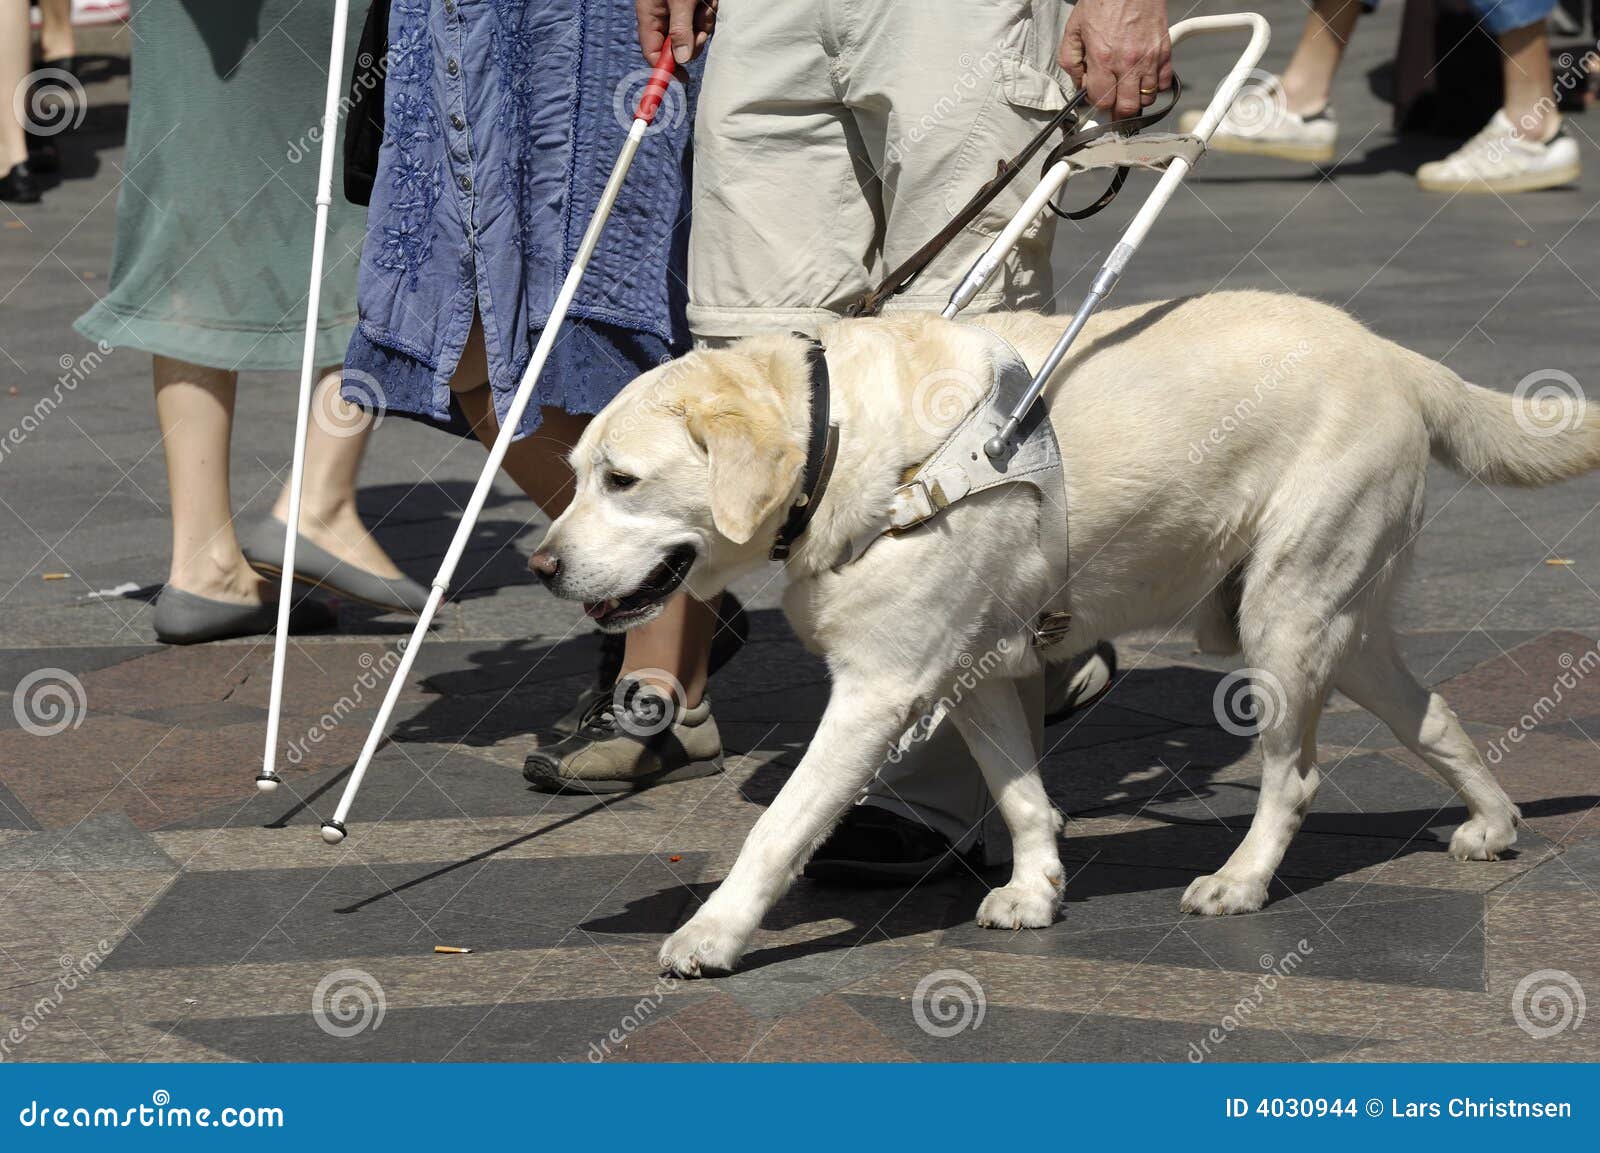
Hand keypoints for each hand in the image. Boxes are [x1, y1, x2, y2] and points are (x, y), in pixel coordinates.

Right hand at [636, 0, 715, 64]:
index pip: (653, 53)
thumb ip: (681, 29)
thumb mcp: (680, 1)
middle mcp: (662, 18)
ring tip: (704, 3)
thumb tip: (682, 60)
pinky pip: (702, 22)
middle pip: (678, 48)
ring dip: (703, 23)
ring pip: (694, 35)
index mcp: (650, 16)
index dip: (667, 69)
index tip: (685, 78)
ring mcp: (676, 15)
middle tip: (701, 30)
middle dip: (694, 41)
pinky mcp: (689, 10)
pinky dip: (707, 12)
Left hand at [1060, 0, 1172, 120]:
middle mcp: (1128, 61)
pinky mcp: (1164, 50)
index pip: (1102, 101)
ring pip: (1147, 99)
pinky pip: (1164, 82)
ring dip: (1136, 100)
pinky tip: (1144, 78)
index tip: (1096, 100)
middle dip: (1118, 113)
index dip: (1097, 105)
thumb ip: (1071, 62)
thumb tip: (1078, 84)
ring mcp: (1149, 57)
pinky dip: (1155, 86)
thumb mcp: (1074, 30)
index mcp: (1103, 58)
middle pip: (1127, 108)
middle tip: (1114, 109)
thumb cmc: (1103, 1)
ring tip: (1128, 91)